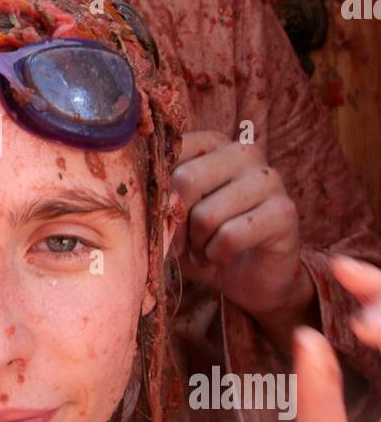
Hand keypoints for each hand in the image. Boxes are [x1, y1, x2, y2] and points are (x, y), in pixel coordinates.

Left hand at [172, 130, 313, 335]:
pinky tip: (223, 257)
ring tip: (204, 251)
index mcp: (213, 143)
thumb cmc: (205, 240)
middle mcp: (243, 152)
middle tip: (184, 243)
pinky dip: (217, 255)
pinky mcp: (284, 211)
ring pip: (207, 213)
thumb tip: (136, 200)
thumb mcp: (173, 215)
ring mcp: (268, 179)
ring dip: (198, 244)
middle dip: (178, 223)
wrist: (251, 278)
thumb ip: (157, 198)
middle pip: (186, 180)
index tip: (162, 217)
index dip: (158, 195)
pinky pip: (230, 236)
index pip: (170, 153)